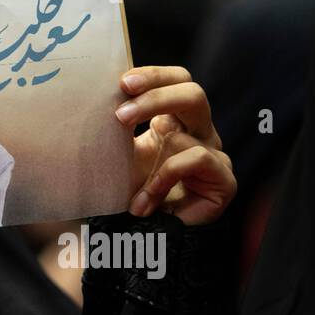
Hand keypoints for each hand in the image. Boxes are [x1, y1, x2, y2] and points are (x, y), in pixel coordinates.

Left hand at [114, 66, 235, 226]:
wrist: (145, 238)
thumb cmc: (131, 193)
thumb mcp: (119, 154)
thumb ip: (117, 126)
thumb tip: (90, 95)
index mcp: (175, 120)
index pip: (175, 80)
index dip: (154, 75)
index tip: (122, 83)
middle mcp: (198, 132)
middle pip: (193, 92)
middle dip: (156, 97)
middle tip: (120, 114)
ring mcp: (215, 154)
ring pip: (187, 134)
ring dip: (151, 166)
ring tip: (131, 192)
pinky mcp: (225, 179)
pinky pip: (195, 158)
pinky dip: (165, 178)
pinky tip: (147, 202)